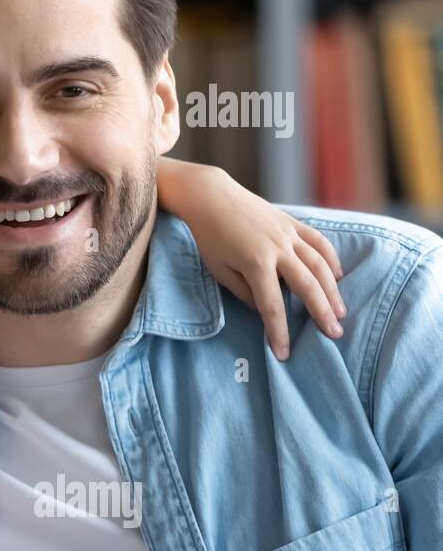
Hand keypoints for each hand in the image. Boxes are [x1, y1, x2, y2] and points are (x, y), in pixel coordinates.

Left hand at [170, 164, 345, 360]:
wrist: (212, 197)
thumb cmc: (210, 237)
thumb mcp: (219, 269)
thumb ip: (243, 292)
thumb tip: (264, 309)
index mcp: (255, 264)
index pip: (272, 306)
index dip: (279, 332)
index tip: (284, 353)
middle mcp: (278, 249)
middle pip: (307, 286)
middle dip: (322, 312)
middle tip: (334, 334)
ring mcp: (288, 234)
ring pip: (319, 264)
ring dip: (333, 290)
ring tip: (340, 312)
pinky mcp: (293, 223)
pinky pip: (319, 242)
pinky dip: (331, 259)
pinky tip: (337, 276)